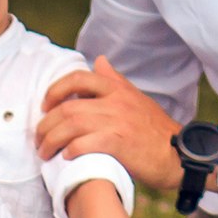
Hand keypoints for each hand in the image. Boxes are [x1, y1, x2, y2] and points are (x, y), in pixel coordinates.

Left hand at [33, 63, 185, 199]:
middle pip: (68, 107)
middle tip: (39, 139)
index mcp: (117, 89)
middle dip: (46, 124)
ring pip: (71, 125)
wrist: (178, 155)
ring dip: (52, 140)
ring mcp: (117, 122)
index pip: (78, 79)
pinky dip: (71, 150)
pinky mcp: (119, 144)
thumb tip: (100, 60)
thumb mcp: (135, 97)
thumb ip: (115, 80)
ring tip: (45, 152)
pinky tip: (66, 157)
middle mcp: (115, 102)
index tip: (44, 106)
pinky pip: (85, 144)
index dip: (55, 90)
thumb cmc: (155, 130)